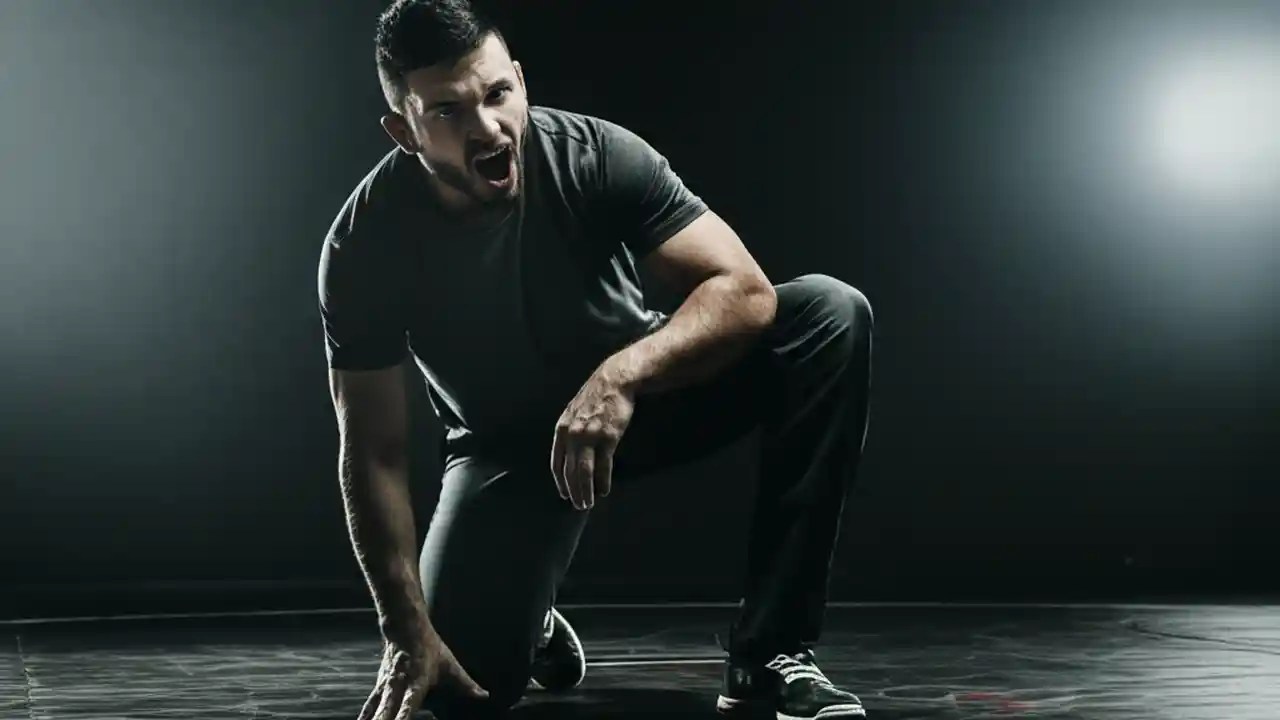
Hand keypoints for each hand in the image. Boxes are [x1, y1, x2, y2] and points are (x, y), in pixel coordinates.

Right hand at [357, 629, 487, 719]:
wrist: (406, 628)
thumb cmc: (428, 648)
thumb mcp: (450, 665)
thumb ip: (465, 684)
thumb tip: (483, 695)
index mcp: (416, 683)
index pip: (409, 704)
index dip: (403, 717)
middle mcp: (397, 687)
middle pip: (386, 710)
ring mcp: (385, 687)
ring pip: (375, 709)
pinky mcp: (378, 687)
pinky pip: (369, 706)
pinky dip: (365, 717)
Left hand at [551, 365, 634, 509]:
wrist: (614, 381)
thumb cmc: (595, 397)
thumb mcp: (574, 412)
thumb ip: (570, 432)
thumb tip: (570, 454)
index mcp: (561, 429)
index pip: (556, 463)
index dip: (560, 481)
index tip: (564, 494)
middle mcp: (572, 435)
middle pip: (569, 471)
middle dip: (573, 491)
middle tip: (578, 505)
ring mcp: (590, 436)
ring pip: (584, 472)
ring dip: (586, 490)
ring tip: (588, 503)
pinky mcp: (608, 438)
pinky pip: (603, 466)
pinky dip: (603, 481)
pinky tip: (604, 490)